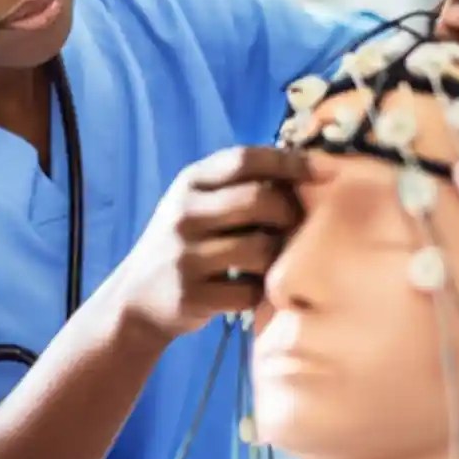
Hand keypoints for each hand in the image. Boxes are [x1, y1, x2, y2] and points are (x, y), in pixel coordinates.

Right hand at [113, 147, 312, 340]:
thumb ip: (236, 187)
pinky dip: (261, 292)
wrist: (134, 300)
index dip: (289, 162)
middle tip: (295, 227)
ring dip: (277, 257)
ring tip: (272, 262)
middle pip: (260, 200)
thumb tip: (305, 169)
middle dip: (289, 213)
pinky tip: (253, 289)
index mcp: (188, 183)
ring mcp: (185, 256)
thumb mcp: (195, 205)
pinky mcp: (192, 296)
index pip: (245, 159)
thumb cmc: (183, 245)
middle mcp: (183, 214)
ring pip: (261, 248)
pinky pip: (250, 290)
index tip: (323, 170)